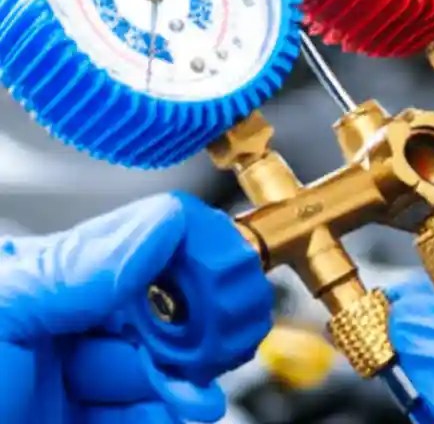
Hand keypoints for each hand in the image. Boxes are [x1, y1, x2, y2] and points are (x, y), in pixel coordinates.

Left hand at [0, 194, 202, 423]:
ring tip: (191, 397)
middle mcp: (54, 336)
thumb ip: (81, 267)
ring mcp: (69, 391)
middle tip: (211, 341)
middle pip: (151, 320)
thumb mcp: (0, 316)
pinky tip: (176, 414)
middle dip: (186, 332)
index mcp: (34, 288)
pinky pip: (146, 418)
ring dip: (183, 383)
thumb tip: (162, 222)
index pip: (128, 254)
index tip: (220, 267)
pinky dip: (169, 416)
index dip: (180, 258)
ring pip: (155, 374)